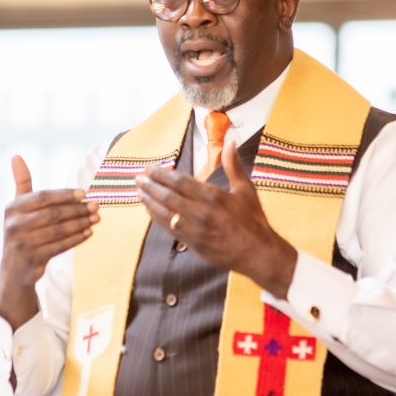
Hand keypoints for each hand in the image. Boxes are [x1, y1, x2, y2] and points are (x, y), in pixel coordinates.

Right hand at [0, 155, 98, 329]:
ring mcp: (22, 244)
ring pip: (58, 231)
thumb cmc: (22, 231)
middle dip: (77, 209)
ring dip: (80, 223)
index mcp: (12, 208)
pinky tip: (88, 232)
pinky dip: (76, 239)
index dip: (64, 195)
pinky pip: (59, 247)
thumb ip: (21, 182)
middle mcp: (14, 225)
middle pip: (52, 214)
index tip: (83, 193)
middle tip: (96, 206)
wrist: (14, 270)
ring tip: (96, 218)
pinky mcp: (32, 260)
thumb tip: (16, 155)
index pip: (42, 197)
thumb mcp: (17, 207)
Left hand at [135, 140, 296, 298]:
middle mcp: (202, 212)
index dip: (162, 174)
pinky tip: (149, 210)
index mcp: (214, 197)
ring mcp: (195, 230)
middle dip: (151, 186)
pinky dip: (157, 218)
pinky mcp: (192, 244)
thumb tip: (230, 141)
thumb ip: (233, 165)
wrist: (257, 253)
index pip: (180, 182)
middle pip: (168, 196)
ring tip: (139, 191)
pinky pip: (169, 229)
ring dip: (150, 201)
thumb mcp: (245, 189)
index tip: (150, 169)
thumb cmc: (253, 220)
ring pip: (165, 213)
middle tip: (138, 177)